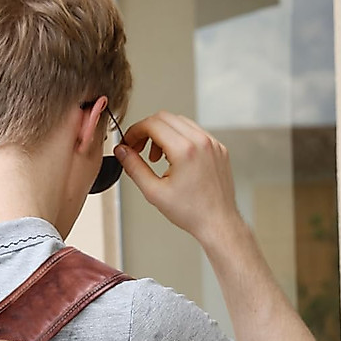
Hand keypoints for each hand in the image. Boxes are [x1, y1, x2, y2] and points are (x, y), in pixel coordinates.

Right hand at [115, 112, 240, 244]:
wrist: (217, 222)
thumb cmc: (190, 212)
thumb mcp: (154, 192)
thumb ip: (134, 167)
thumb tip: (122, 152)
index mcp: (184, 150)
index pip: (152, 123)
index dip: (135, 131)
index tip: (129, 143)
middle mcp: (201, 141)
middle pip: (165, 118)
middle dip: (147, 130)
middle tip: (139, 149)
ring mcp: (212, 143)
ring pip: (180, 122)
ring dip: (163, 134)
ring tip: (157, 158)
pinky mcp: (218, 148)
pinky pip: (195, 132)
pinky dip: (179, 139)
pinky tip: (174, 159)